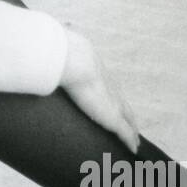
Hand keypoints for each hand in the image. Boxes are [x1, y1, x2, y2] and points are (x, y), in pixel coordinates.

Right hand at [59, 28, 140, 153]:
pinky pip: (125, 132)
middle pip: (124, 105)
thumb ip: (59, 51)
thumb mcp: (62, 53)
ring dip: (132, 129)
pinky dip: (130, 141)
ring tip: (135, 140)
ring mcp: (114, 102)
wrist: (72, 60)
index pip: (110, 89)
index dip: (114, 98)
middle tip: (132, 127)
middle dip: (129, 116)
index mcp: (99, 74)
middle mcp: (110, 88)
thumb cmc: (65, 56)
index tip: (116, 105)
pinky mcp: (113, 117)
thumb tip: (51, 37)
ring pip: (129, 120)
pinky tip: (133, 149)